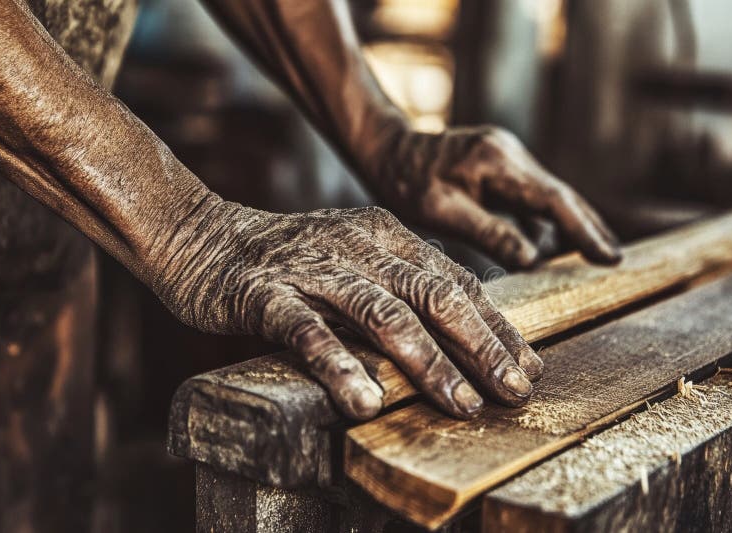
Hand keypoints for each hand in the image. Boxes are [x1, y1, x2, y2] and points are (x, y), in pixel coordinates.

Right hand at [149, 199, 542, 419]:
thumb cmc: (289, 255)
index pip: (454, 281)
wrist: (202, 236)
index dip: (496, 324)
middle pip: (432, 296)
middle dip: (480, 345)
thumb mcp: (354, 253)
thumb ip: (400, 279)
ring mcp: (312, 268)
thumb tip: (462, 321)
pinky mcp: (266, 293)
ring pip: (381, 314)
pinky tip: (364, 402)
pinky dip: (339, 366)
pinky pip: (307, 332)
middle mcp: (357, 246)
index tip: (529, 365)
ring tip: (461, 404)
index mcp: (385, 234)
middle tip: (514, 390)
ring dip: (426, 362)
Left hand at [364, 126, 620, 266]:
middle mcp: (510, 153)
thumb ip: (489, 234)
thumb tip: (535, 260)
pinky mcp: (499, 163)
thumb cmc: (406, 182)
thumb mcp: (441, 212)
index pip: (553, 201)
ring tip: (593, 255)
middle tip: (614, 259)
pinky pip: (530, 194)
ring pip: (548, 194)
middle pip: (560, 195)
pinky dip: (544, 218)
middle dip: (587, 227)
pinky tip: (551, 242)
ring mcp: (506, 155)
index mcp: (497, 162)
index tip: (609, 258)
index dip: (584, 230)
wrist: (387, 149)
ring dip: (568, 223)